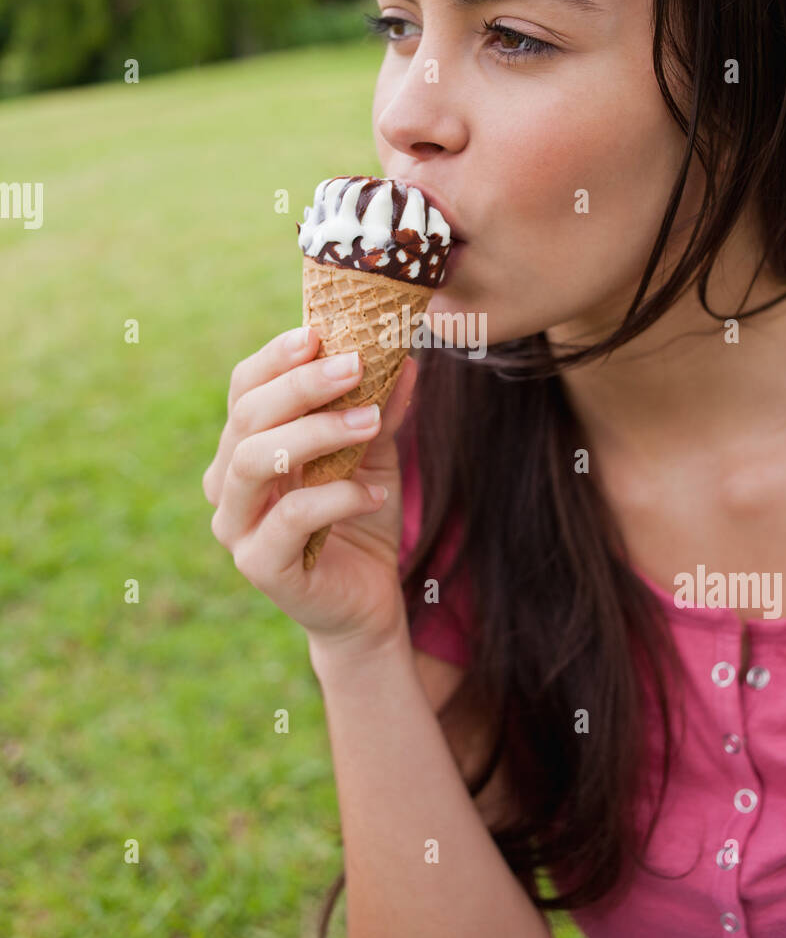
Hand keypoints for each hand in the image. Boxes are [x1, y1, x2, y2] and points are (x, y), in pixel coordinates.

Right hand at [203, 325, 417, 648]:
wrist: (367, 604)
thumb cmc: (361, 520)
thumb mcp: (376, 455)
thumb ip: (381, 409)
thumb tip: (406, 359)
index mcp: (244, 446)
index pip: (244, 388)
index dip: (276, 358)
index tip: (320, 334)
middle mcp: (226, 483)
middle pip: (246, 417)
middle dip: (301, 385)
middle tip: (355, 365)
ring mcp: (236, 527)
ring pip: (255, 461)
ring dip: (316, 432)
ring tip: (370, 421)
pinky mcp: (259, 566)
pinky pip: (290, 519)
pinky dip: (337, 497)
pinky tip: (374, 493)